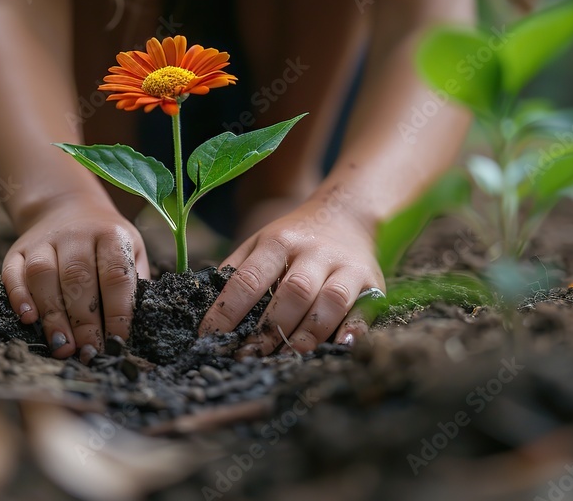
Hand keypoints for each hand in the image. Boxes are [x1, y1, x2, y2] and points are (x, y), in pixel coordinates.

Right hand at [2, 197, 148, 358]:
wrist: (69, 207)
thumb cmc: (107, 242)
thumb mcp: (132, 251)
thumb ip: (136, 283)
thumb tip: (138, 325)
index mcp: (110, 235)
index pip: (115, 275)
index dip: (117, 312)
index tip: (118, 341)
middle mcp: (76, 234)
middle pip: (77, 279)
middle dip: (84, 321)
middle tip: (89, 352)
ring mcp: (44, 240)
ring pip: (43, 275)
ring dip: (52, 314)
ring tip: (61, 346)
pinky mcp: (18, 249)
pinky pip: (13, 272)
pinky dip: (19, 296)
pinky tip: (28, 319)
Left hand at [198, 193, 384, 354]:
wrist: (345, 215)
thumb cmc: (292, 239)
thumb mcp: (259, 242)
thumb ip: (235, 270)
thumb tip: (200, 303)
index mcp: (278, 242)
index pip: (248, 279)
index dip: (227, 311)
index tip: (209, 337)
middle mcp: (313, 252)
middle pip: (293, 291)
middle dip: (271, 327)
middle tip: (250, 354)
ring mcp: (345, 266)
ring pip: (330, 301)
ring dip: (309, 333)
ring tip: (289, 356)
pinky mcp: (372, 282)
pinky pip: (364, 309)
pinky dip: (354, 330)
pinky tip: (340, 347)